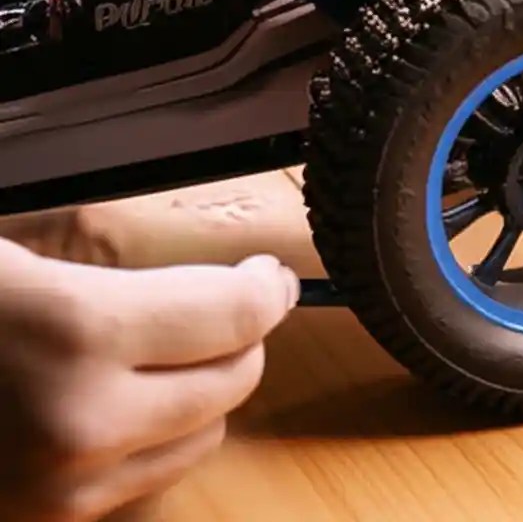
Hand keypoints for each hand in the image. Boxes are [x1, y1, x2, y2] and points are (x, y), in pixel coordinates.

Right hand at [0, 237, 299, 520]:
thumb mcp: (22, 267)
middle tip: (211, 310)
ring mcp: (68, 486)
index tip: (267, 277)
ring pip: (206, 436)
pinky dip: (150, 441)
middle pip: (235, 379)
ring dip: (200, 396)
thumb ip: (130, 283)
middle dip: (237, 339)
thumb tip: (243, 288)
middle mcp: (84, 420)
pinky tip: (109, 407)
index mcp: (77, 329)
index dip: (265, 288)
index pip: (236, 313)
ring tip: (150, 361)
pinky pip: (150, 477)